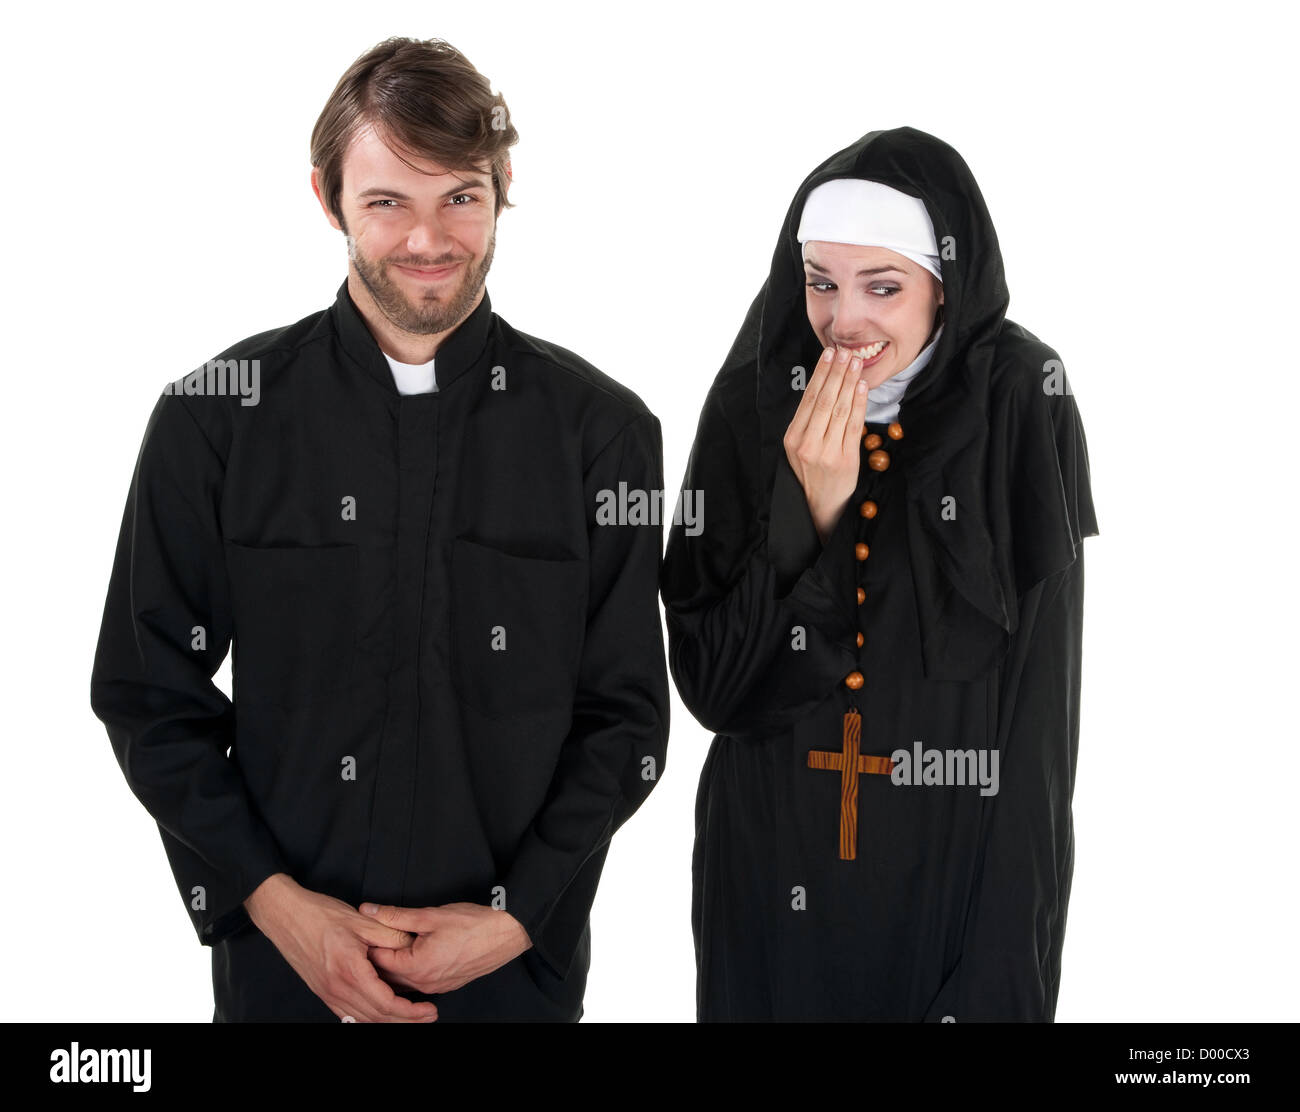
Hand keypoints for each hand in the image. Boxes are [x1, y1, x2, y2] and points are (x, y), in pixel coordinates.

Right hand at [244, 873, 438, 1022]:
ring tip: (411, 1017)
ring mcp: (327, 993)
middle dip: (405, 1021)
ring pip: (362, 1019)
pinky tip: (382, 1014)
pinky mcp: (322, 992)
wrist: (286, 916)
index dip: (410, 1012)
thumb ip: (391, 936)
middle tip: (427, 1017)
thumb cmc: (321, 915)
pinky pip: (348, 1014)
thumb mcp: (362, 920)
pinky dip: (369, 1017)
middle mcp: (337, 989)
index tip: (428, 1010)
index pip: (386, 1004)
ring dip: (388, 1022)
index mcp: (350, 971)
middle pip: (376, 1017)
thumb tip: (414, 948)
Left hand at [361, 901, 532, 995]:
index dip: (369, 945)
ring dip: (395, 965)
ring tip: (392, 943)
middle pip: (388, 976)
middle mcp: (425, 984)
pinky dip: (410, 970)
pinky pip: (419, 982)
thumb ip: (395, 915)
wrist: (507, 933)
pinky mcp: (447, 985)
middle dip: (379, 957)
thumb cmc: (472, 923)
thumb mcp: (430, 915)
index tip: (365, 932)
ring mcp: (437, 987)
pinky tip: (412, 953)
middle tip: (374, 937)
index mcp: (417, 967)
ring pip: (403, 981)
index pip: (378, 962)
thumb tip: (368, 910)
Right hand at [783, 345, 868, 543]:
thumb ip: (810, 422)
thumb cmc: (813, 474)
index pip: (808, 400)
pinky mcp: (844, 460)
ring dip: (848, 383)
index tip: (828, 354)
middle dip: (835, 373)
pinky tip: (861, 387)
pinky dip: (858, 404)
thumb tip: (826, 386)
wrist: (820, 506)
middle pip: (823, 401)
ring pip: (838, 410)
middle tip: (844, 352)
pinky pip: (852, 425)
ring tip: (855, 363)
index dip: (820, 375)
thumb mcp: (802, 447)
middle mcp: (806, 444)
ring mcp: (825, 452)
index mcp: (792, 438)